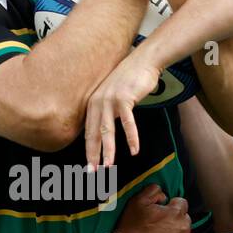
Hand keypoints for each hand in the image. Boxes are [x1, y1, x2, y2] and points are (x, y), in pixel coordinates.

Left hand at [85, 50, 161, 167]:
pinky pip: (128, 123)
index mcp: (93, 104)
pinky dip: (132, 138)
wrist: (144, 61)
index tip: (89, 166)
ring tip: (109, 166)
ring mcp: (110, 100)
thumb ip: (106, 112)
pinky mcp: (124, 98)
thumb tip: (104, 132)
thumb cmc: (130, 80)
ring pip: (107, 131)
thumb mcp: (113, 97)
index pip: (88, 132)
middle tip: (93, 172)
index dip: (89, 150)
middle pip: (94, 134)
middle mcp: (98, 102)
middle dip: (93, 155)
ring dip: (108, 150)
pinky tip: (134, 150)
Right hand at [115, 184, 190, 232]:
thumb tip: (164, 195)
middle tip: (158, 228)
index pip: (181, 203)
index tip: (161, 214)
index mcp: (176, 213)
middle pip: (184, 220)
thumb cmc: (131, 229)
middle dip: (174, 222)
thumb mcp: (137, 202)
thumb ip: (154, 191)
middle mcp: (184, 229)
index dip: (170, 207)